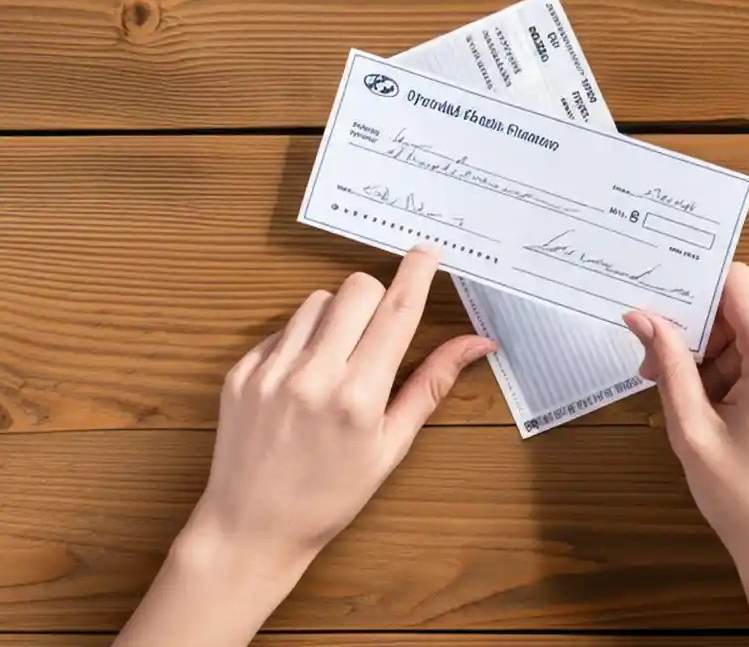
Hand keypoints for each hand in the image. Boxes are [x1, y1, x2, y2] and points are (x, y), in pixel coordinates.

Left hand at [115, 245, 493, 646]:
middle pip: (356, 289)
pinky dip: (301, 340)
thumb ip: (431, 384)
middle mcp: (313, 376)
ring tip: (337, 362)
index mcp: (358, 397)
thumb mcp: (391, 445)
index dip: (417, 274)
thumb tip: (478, 342)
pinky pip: (282, 328)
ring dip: (337, 317)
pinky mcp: (241, 372)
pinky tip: (303, 381)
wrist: (252, 526)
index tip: (428, 252)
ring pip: (317, 302)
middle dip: (377, 297)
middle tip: (380, 330)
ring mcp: (271, 372)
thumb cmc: (331, 495)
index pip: (397, 313)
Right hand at [624, 263, 748, 646]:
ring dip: (713, 346)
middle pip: (744, 301)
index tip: (657, 303)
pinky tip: (712, 398)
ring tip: (685, 392)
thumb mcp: (691, 429)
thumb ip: (668, 364)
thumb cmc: (743, 499)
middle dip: (697, 324)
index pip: (738, 284)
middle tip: (656, 362)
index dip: (694, 285)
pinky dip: (735, 360)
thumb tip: (641, 316)